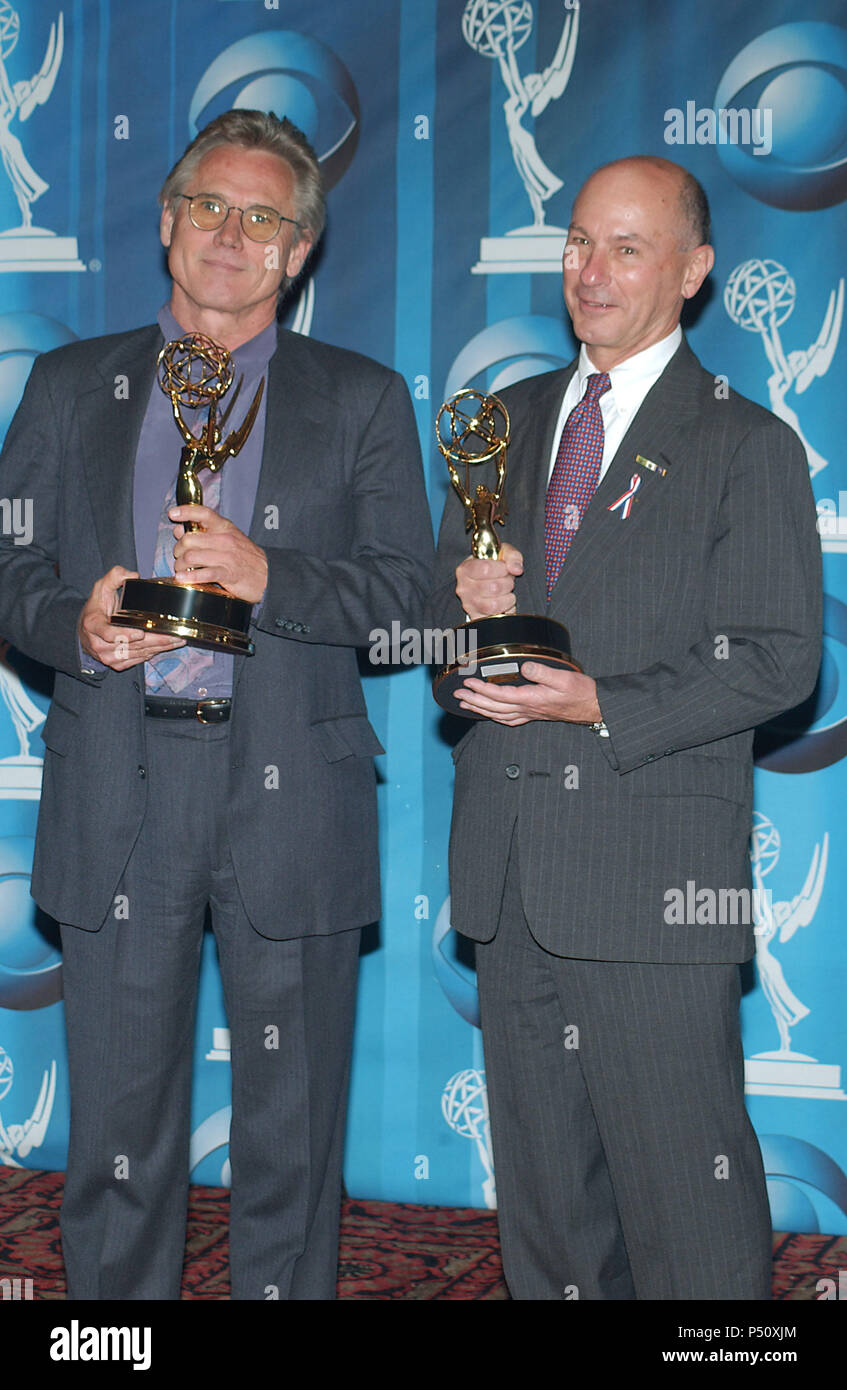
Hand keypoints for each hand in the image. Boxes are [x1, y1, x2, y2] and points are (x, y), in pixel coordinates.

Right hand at [78, 565, 185, 670]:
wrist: (85, 632)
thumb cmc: (96, 609)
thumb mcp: (100, 588)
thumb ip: (114, 577)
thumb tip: (133, 574)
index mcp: (93, 625)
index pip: (109, 633)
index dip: (125, 635)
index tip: (140, 633)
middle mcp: (99, 644)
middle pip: (131, 646)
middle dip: (156, 641)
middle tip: (175, 636)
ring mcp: (107, 657)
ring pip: (137, 654)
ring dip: (159, 648)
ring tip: (177, 641)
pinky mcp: (116, 664)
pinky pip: (137, 660)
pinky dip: (152, 653)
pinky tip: (165, 647)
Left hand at [170, 505, 267, 602]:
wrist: (269, 576)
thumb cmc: (247, 558)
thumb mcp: (229, 539)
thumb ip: (205, 533)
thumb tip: (179, 529)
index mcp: (225, 528)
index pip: (204, 514)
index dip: (186, 512)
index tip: (173, 514)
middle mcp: (225, 540)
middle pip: (189, 539)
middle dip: (178, 550)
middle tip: (179, 557)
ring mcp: (226, 557)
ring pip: (191, 557)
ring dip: (180, 565)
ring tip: (181, 570)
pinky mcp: (227, 574)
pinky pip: (203, 574)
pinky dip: (188, 577)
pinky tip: (182, 579)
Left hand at [455, 661, 602, 726]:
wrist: (593, 707)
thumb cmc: (580, 692)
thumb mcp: (563, 677)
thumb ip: (542, 671)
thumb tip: (524, 666)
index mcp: (531, 698)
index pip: (499, 694)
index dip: (481, 689)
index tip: (467, 682)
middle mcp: (527, 709)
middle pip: (493, 707)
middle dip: (473, 700)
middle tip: (457, 695)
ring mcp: (529, 714)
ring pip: (498, 715)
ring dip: (480, 710)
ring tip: (465, 705)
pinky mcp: (533, 715)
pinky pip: (508, 719)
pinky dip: (494, 717)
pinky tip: (488, 714)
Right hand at [456, 542, 522, 618]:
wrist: (486, 581)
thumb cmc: (493, 566)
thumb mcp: (502, 553)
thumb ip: (512, 556)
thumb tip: (516, 569)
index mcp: (465, 569)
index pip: (486, 569)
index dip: (502, 569)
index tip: (505, 568)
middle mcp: (464, 588)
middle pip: (493, 588)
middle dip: (508, 583)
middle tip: (507, 580)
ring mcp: (469, 604)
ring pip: (494, 605)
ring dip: (508, 598)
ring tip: (506, 592)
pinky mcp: (476, 617)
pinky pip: (495, 618)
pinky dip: (505, 611)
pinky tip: (504, 603)